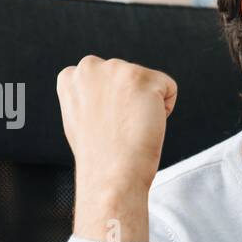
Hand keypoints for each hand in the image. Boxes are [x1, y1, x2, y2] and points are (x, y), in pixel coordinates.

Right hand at [57, 55, 176, 195]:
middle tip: (120, 127)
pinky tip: (145, 125)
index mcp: (71, 76)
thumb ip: (89, 96)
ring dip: (147, 104)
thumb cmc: (99, 156)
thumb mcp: (79, 117)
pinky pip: (169, 88)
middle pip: (129, 76)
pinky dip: (165, 109)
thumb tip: (108, 93)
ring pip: (149, 82)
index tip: (108, 122)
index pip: (105, 76)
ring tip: (130, 127)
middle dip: (131, 100)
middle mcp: (90, 67)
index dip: (114, 102)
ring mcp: (116, 70)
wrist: (110, 174)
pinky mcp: (142, 78)